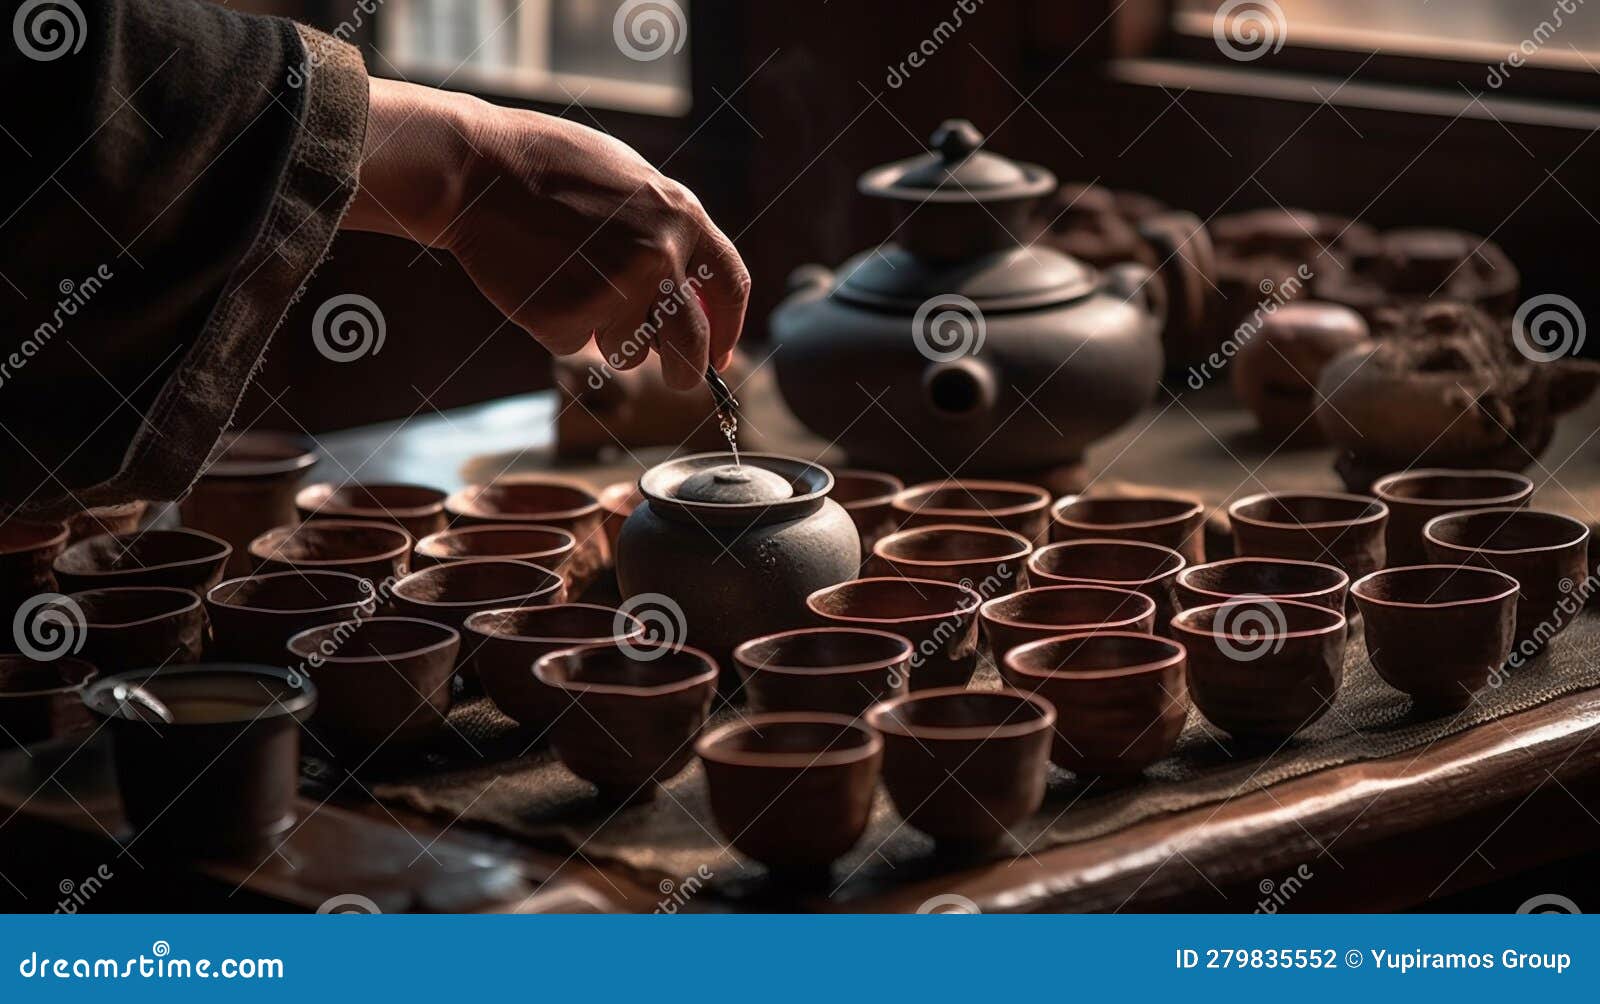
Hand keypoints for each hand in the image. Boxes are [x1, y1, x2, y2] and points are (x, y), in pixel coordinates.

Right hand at [344, 78, 748, 388]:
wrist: (478, 169)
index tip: (722, 357)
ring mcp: (617, 290)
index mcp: (682, 217)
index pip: (731, 286)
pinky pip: (575, 345)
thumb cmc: (549, 168)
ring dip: (605, 338)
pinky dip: (556, 325)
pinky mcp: (570, 318)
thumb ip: (666, 233)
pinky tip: (536, 282)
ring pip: (629, 352)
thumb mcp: (630, 183)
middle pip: (693, 345)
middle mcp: (661, 258)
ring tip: (567, 282)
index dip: (730, 329)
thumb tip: (691, 292)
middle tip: (676, 377)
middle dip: (686, 372)